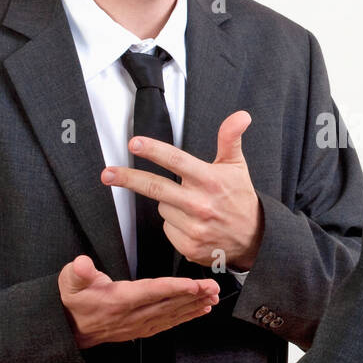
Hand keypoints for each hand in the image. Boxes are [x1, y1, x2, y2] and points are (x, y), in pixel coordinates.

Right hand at [58, 254, 219, 349]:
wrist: (69, 329)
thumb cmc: (73, 301)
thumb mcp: (69, 282)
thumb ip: (78, 273)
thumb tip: (82, 264)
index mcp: (118, 301)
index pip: (151, 292)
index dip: (174, 288)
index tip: (194, 284)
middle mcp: (132, 315)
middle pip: (168, 304)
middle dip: (194, 295)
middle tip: (214, 287)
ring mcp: (138, 325)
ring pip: (172, 314)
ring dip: (194, 306)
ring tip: (213, 297)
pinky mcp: (142, 329)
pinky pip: (168, 323)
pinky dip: (186, 316)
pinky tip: (200, 310)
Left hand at [101, 111, 263, 270]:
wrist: (254, 238)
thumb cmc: (241, 198)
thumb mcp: (237, 166)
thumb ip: (231, 139)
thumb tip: (241, 115)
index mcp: (210, 180)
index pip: (177, 161)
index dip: (153, 151)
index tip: (134, 143)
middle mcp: (200, 204)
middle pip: (155, 187)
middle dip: (128, 178)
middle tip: (107, 174)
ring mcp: (194, 228)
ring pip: (162, 208)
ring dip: (168, 203)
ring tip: (191, 205)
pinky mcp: (189, 246)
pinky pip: (167, 228)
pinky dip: (175, 224)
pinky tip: (191, 223)